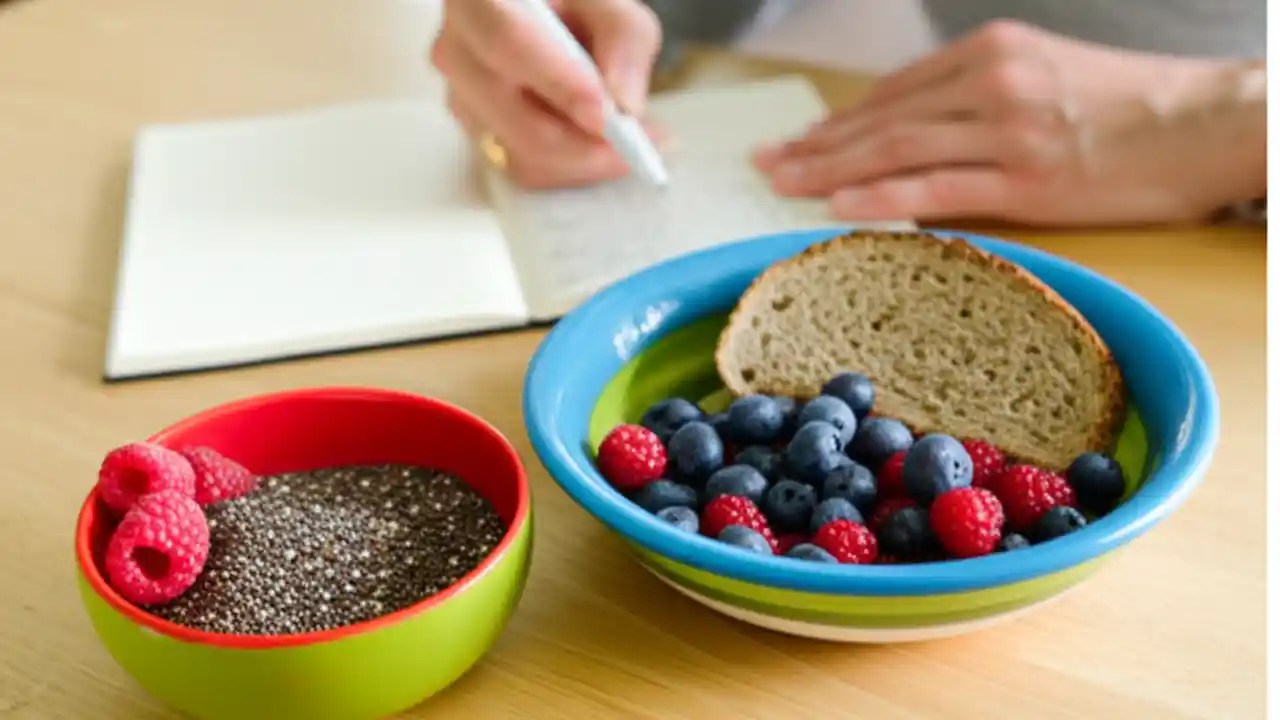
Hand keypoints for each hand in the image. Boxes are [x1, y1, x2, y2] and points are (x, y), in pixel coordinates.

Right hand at [431, 0, 661, 188]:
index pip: (508, 42)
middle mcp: (456, 52)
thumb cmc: (571, 5)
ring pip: (525, 157)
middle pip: (516, 119)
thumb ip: (624, 37)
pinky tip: (601, 145)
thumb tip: (624, 103)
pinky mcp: (479, 136)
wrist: (543, 21)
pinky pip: (528, 171)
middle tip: (640, 143)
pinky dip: (574, 168)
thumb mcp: (609, 4)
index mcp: (478, 1)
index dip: (559, 85)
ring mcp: (462, 101)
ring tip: (632, 140)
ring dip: (586, 160)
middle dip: (586, 145)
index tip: (604, 116)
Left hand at [755, 21, 1265, 224]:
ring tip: (781, 186)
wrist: (1205, 124)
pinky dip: (882, 196)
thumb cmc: (1128, 105)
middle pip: (881, 119)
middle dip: (815, 145)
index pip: (893, 92)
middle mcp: (990, 83)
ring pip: (896, 150)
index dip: (838, 120)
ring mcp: (1007, 130)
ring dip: (829, 170)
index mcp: (991, 53)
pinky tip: (838, 205)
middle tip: (765, 164)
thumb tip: (920, 131)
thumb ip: (980, 95)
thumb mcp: (1045, 74)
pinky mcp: (1027, 180)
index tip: (797, 141)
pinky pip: (936, 188)